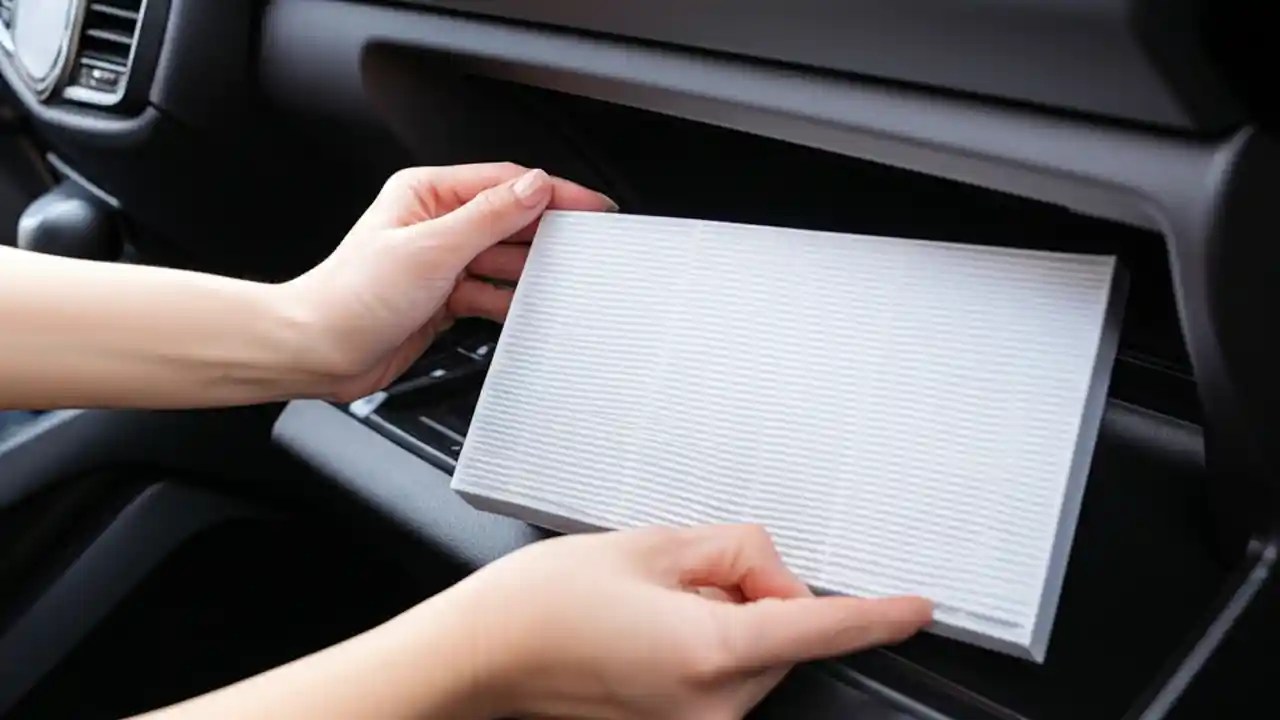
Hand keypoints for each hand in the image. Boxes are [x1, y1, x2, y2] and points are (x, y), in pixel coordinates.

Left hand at [280, 163, 615, 400]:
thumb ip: (488, 217)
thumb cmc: (351, 297)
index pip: (506, 183)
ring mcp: (440, 262)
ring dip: (530, 271)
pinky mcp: (443, 298)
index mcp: (427, 193)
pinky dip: (510, 301)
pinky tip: (529, 308)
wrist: (317, 351)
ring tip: (563, 280)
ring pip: (503, 259)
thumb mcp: (430, 250)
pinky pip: (491, 293)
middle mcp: (435, 223)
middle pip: (509, 220)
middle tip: (588, 246)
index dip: (554, 192)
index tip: (592, 206)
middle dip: (547, 233)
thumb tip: (535, 186)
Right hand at [410, 524, 932, 718]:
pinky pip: (724, 680)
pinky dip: (708, 648)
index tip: (917, 608)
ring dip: (729, 620)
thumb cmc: (546, 602)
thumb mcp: (651, 546)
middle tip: (687, 573)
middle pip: (784, 635)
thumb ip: (734, 553)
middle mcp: (713, 707)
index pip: (820, 628)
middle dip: (758, 594)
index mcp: (712, 653)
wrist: (482, 658)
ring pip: (755, 658)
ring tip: (652, 604)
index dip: (877, 616)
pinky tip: (649, 630)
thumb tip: (770, 574)